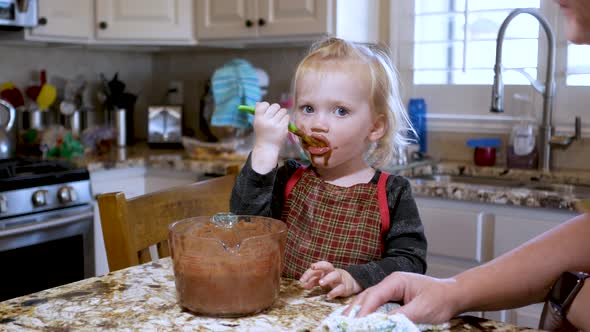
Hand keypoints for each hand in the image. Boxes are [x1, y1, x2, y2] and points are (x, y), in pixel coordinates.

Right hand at [251, 102, 289, 173]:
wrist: (267, 147)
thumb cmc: (262, 134)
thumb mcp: (257, 124)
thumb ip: (259, 113)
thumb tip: (259, 103)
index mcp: (258, 119)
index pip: (263, 105)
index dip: (267, 106)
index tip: (267, 111)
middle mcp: (267, 121)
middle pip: (275, 106)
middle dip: (276, 109)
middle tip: (275, 114)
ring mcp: (276, 125)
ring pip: (283, 110)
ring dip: (282, 114)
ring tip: (279, 119)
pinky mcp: (283, 128)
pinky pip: (287, 117)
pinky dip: (285, 119)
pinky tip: (282, 124)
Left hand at [299, 261, 361, 298]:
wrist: (350, 283)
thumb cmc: (332, 280)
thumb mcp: (322, 279)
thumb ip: (312, 281)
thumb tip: (303, 285)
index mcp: (326, 270)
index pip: (317, 268)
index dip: (308, 273)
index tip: (301, 280)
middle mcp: (332, 272)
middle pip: (327, 265)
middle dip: (320, 265)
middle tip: (312, 267)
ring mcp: (339, 279)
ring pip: (335, 275)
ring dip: (327, 278)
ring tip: (320, 283)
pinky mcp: (345, 287)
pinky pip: (340, 288)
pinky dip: (334, 292)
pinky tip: (328, 296)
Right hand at [343, 272, 459, 323]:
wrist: (454, 295)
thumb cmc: (440, 299)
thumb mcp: (421, 309)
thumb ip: (401, 316)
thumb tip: (382, 323)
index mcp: (395, 281)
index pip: (374, 296)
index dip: (363, 310)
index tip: (355, 323)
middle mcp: (390, 283)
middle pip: (367, 296)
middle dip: (355, 309)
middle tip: (343, 323)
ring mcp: (392, 290)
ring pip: (370, 300)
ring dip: (360, 311)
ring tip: (348, 322)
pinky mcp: (395, 299)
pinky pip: (379, 305)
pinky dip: (370, 313)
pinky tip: (363, 321)